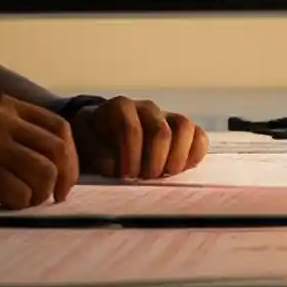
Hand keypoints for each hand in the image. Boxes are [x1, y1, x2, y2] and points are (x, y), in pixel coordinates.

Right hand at [0, 94, 78, 209]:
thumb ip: (12, 134)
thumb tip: (55, 164)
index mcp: (3, 106)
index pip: (59, 128)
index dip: (70, 158)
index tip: (63, 181)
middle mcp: (0, 119)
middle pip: (58, 149)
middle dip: (65, 179)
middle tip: (53, 198)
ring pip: (45, 173)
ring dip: (39, 195)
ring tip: (22, 201)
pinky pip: (21, 194)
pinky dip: (17, 205)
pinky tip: (1, 204)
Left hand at [70, 97, 208, 179]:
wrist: (100, 134)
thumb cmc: (94, 142)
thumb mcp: (87, 147)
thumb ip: (99, 156)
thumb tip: (115, 167)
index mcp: (120, 107)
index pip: (132, 129)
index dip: (131, 156)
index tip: (126, 176)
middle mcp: (145, 108)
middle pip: (161, 131)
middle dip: (154, 161)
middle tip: (146, 178)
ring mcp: (166, 116)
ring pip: (185, 127)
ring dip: (177, 157)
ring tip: (165, 175)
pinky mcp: (181, 129)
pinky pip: (198, 136)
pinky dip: (194, 154)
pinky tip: (181, 170)